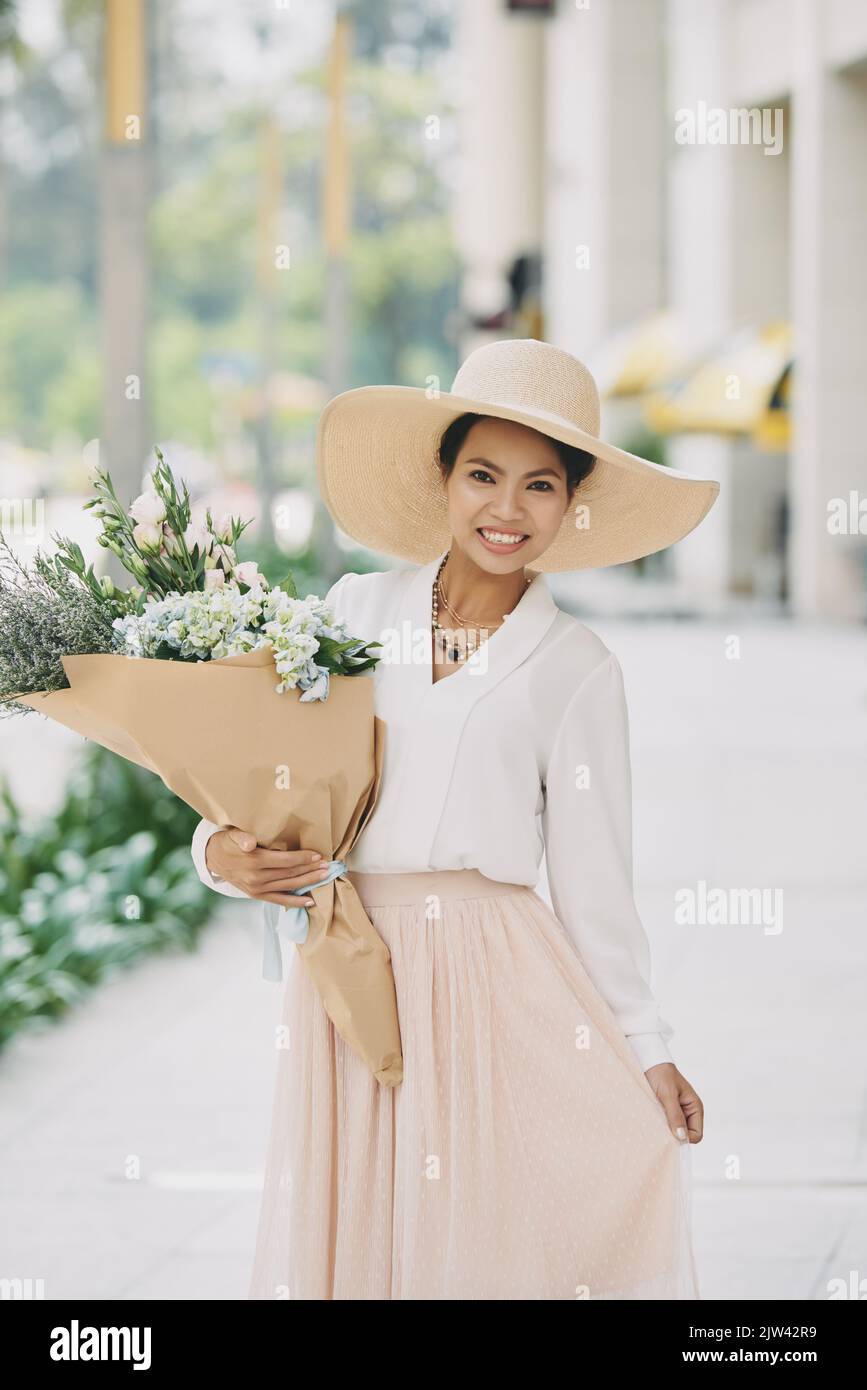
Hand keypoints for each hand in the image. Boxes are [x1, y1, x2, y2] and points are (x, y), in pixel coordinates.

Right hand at [205, 826, 331, 906]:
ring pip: (288, 887)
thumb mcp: (232, 834)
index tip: (318, 855)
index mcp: (253, 861)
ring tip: (323, 878)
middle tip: (328, 866)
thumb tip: (250, 842)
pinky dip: (295, 902)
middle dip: (311, 870)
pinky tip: (309, 901)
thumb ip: (242, 837)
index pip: (285, 861)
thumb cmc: (227, 842)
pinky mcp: (256, 895)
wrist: (212, 858)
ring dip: (308, 883)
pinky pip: (279, 900)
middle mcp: (257, 878)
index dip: (303, 858)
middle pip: (290, 875)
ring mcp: (257, 889)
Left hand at [643, 1062, 703, 1144]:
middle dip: (674, 1135)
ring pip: (675, 1131)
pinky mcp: (667, 1112)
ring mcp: (677, 1113)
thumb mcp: (668, 1095)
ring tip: (655, 1121)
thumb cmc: (661, 1074)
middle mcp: (688, 1112)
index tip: (669, 1134)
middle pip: (686, 1135)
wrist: (649, 1062)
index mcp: (695, 1107)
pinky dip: (660, 1125)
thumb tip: (682, 1137)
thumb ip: (675, 1115)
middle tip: (660, 1127)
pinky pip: (666, 1125)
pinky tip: (652, 1120)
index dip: (685, 1138)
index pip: (696, 1134)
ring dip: (666, 1130)